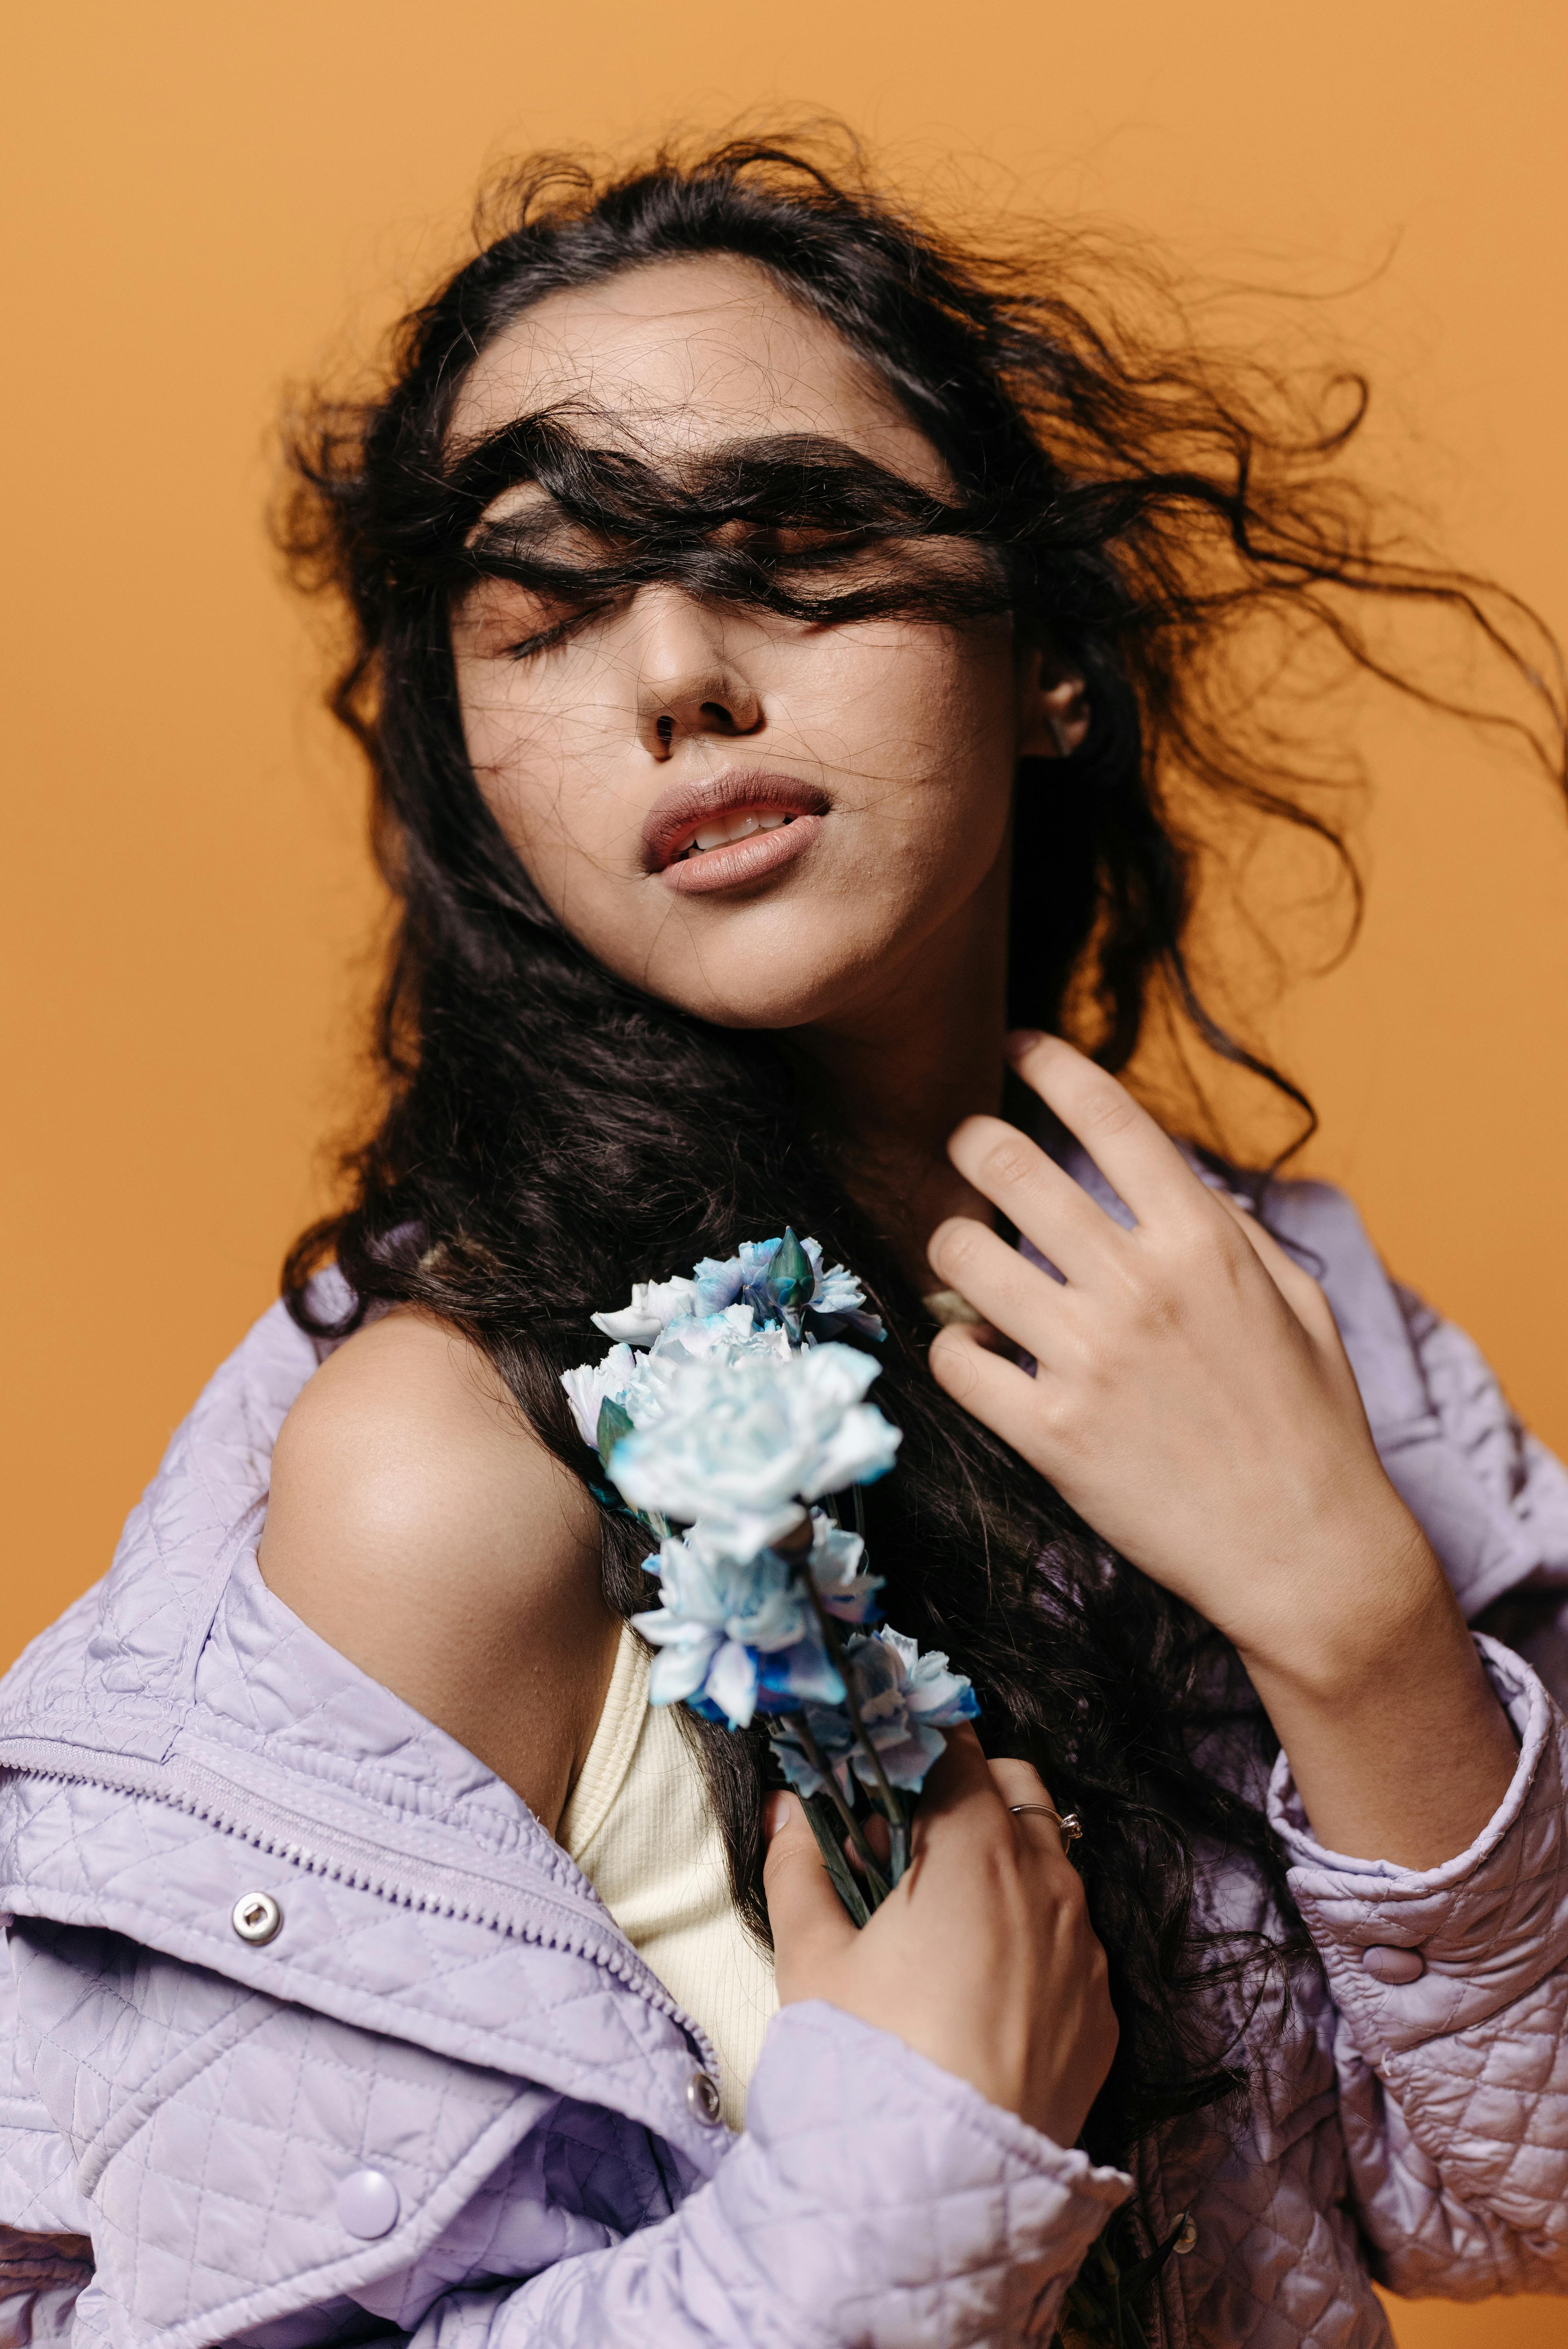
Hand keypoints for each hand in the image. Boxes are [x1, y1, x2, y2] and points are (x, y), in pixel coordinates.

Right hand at [764, 1725, 1116, 2146]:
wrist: (940, 2188)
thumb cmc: (871, 2059)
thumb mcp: (812, 1958)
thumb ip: (798, 1867)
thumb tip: (787, 1811)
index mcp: (975, 1850)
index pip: (958, 1749)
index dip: (919, 1743)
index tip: (888, 1759)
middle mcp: (1048, 1883)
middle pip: (1019, 1789)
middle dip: (971, 1788)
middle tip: (914, 1831)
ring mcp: (1086, 1948)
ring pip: (1055, 1864)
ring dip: (1008, 1860)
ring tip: (949, 1908)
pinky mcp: (1103, 2010)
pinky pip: (1074, 1942)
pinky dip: (1036, 1935)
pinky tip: (987, 1979)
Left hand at [924, 1033, 1517, 1868]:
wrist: (1307, 1551)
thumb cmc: (1309, 1423)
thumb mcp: (1295, 1302)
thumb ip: (1228, 1230)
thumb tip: (1168, 1178)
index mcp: (1202, 1241)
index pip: (1106, 1114)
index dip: (1049, 1064)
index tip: (1018, 1047)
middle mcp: (1137, 1284)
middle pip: (1007, 1164)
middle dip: (972, 1144)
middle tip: (967, 1152)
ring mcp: (1086, 1357)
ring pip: (960, 1255)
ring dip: (950, 1249)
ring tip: (967, 1264)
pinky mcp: (1047, 1431)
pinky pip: (954, 1359)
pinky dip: (953, 1347)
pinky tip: (974, 1349)